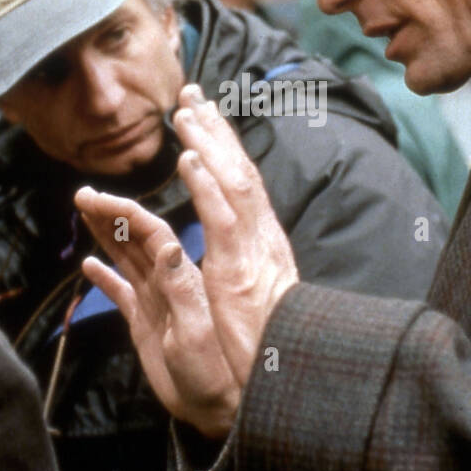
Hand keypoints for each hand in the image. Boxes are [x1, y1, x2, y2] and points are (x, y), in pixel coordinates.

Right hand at [74, 187, 239, 437]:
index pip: (149, 232)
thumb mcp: (194, 332)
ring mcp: (155, 301)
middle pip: (136, 238)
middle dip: (110, 213)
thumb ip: (181, 289)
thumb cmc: (213, 374)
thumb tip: (167, 245)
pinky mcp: (145, 323)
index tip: (95, 197)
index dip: (123, 211)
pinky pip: (122, 294)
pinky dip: (105, 279)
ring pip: (128, 258)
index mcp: (180, 278)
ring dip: (107, 235)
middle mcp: (167, 282)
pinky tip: (89, 266)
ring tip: (84, 214)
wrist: (216, 409)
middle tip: (82, 195)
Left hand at [171, 84, 298, 384]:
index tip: (203, 115)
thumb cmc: (269, 342)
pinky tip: (189, 159)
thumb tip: (234, 240)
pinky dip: (206, 186)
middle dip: (214, 129)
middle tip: (190, 92)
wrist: (285, 378)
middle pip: (238, 171)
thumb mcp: (253, 293)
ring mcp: (251, 252)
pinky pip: (221, 219)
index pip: (241, 183)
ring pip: (231, 184)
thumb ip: (243, 262)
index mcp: (260, 242)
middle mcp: (261, 237)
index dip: (223, 147)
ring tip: (185, 113)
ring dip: (208, 145)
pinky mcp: (239, 271)